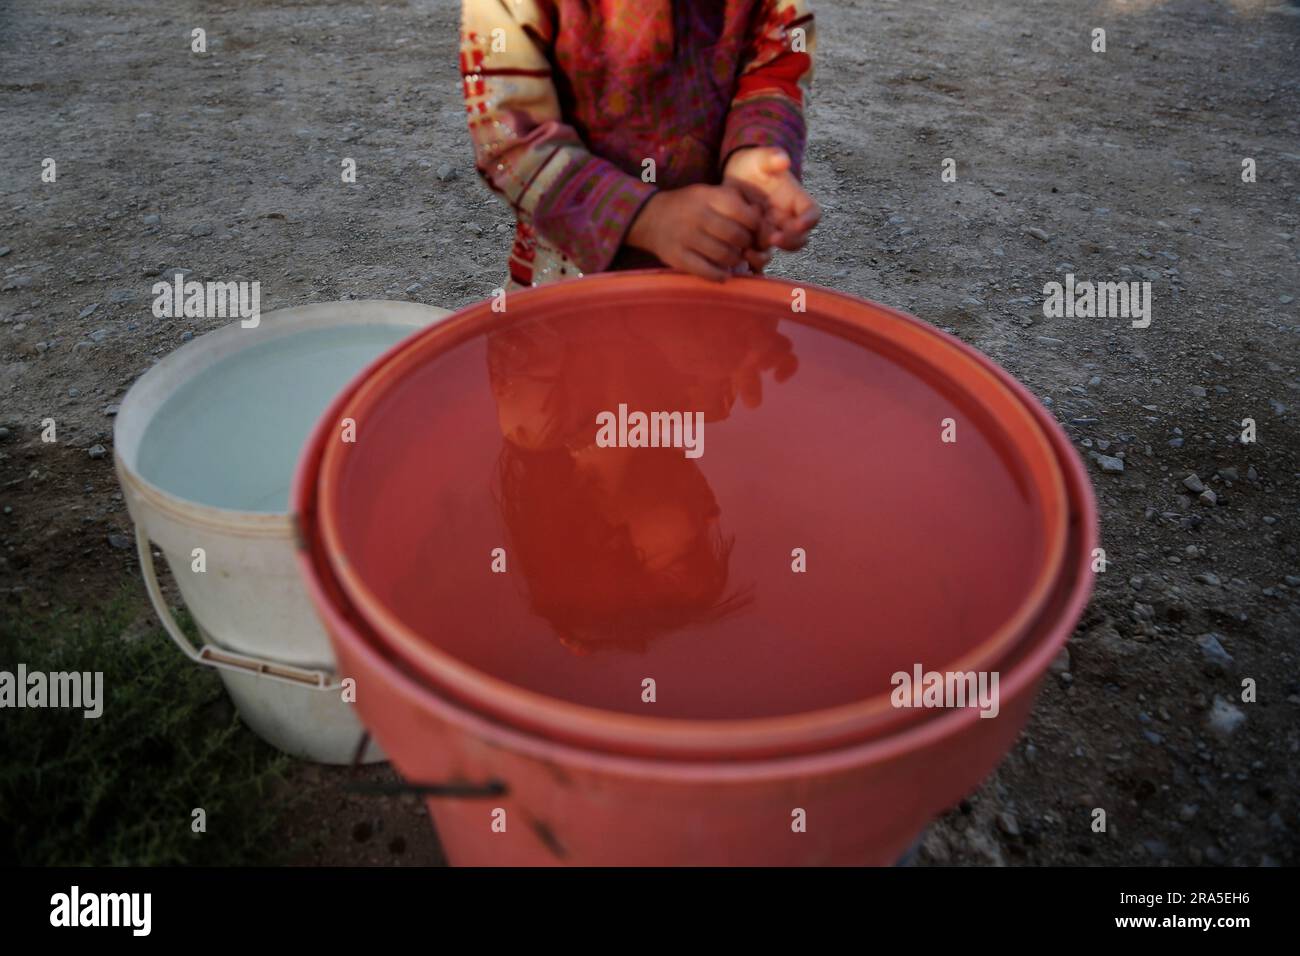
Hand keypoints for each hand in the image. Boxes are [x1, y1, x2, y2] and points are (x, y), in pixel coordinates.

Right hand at [627, 184, 762, 280]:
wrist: (650, 218)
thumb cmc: (690, 207)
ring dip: (735, 261)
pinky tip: (723, 274)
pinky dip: (720, 275)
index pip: (745, 214)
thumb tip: (763, 217)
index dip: (756, 227)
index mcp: (709, 197)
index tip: (755, 232)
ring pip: (725, 255)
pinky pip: (706, 271)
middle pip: (737, 236)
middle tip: (746, 249)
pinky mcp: (677, 257)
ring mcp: (686, 237)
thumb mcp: (710, 194)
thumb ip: (736, 201)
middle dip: (746, 245)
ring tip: (733, 259)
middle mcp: (698, 215)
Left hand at [723, 146, 820, 258]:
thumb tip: (782, 159)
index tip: (800, 223)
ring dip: (769, 251)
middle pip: (800, 239)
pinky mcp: (756, 240)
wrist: (735, 177)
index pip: (813, 214)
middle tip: (774, 238)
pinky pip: (761, 256)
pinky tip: (743, 253)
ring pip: (777, 251)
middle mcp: (789, 220)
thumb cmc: (754, 165)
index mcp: (797, 201)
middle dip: (790, 241)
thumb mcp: (760, 158)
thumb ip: (771, 158)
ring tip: (753, 248)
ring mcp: (774, 232)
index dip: (809, 220)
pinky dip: (754, 259)